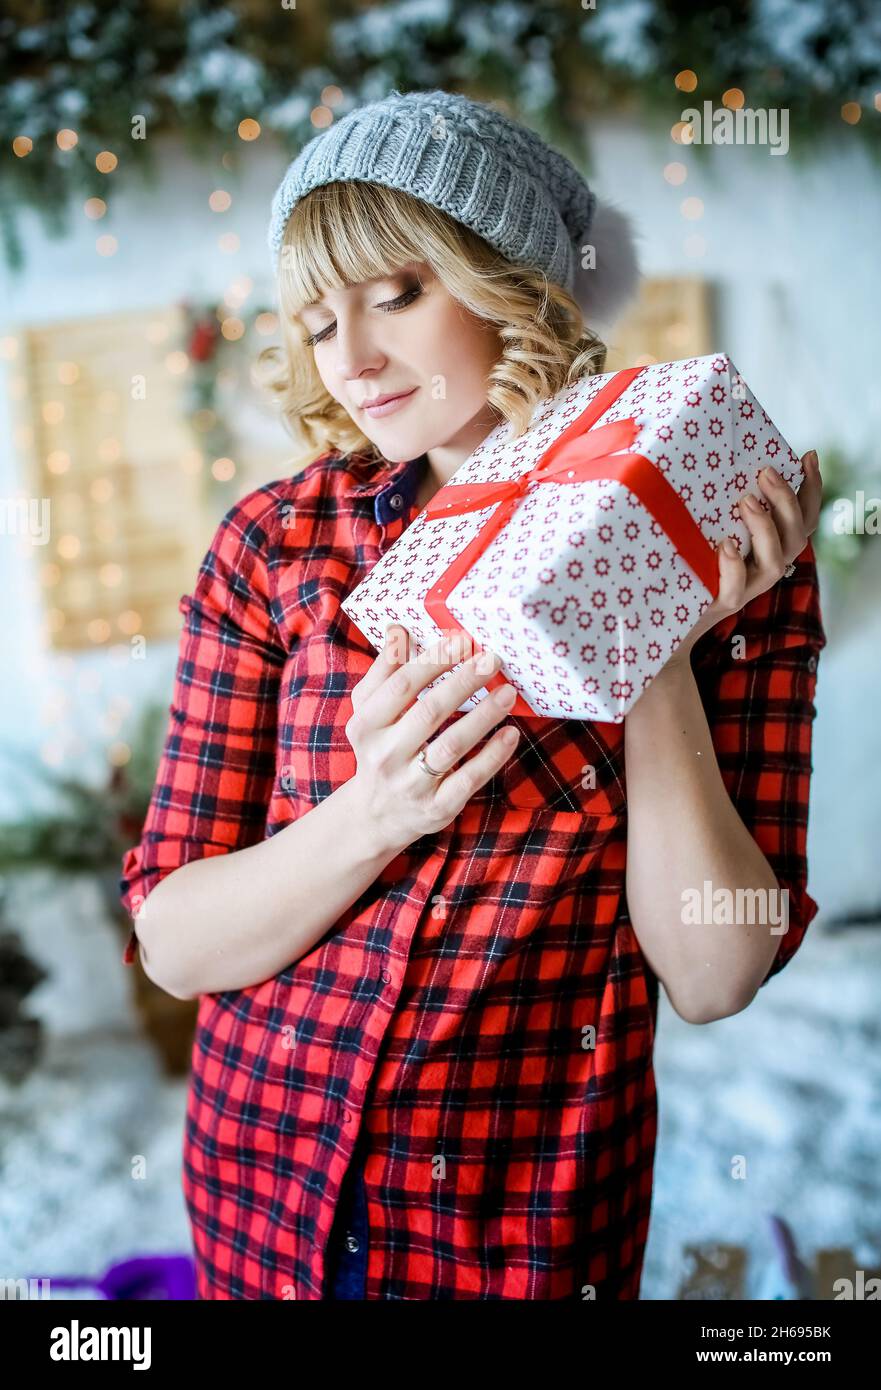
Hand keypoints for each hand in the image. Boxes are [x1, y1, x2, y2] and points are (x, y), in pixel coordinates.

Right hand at [345, 624, 521, 853]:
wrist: (376, 814)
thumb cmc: (379, 749)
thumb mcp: (369, 712)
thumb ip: (384, 671)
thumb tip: (398, 629)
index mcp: (366, 726)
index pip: (400, 686)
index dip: (433, 661)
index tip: (461, 640)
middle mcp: (385, 756)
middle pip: (429, 712)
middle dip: (464, 682)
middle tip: (492, 659)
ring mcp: (411, 785)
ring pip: (452, 746)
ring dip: (484, 716)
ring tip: (508, 692)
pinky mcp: (437, 807)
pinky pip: (470, 778)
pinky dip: (493, 755)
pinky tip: (511, 733)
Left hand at [667, 449, 822, 667]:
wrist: (662, 620)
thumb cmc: (684, 565)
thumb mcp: (705, 529)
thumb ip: (718, 503)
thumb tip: (713, 456)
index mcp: (767, 549)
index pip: (804, 520)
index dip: (812, 491)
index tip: (808, 456)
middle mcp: (763, 569)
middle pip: (796, 538)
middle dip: (787, 502)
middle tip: (765, 473)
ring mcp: (744, 589)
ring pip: (774, 564)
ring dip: (766, 529)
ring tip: (746, 502)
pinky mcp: (719, 605)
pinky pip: (736, 589)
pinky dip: (734, 567)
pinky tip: (726, 546)